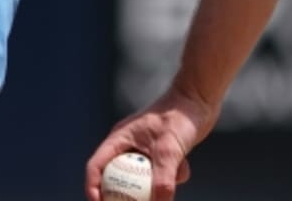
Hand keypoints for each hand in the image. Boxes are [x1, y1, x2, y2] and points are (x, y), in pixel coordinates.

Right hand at [84, 87, 210, 200]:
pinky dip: (173, 176)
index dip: (92, 187)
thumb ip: (163, 178)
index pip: (96, 166)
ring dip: (157, 184)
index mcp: (118, 139)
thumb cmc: (179, 117)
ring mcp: (143, 151)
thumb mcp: (169, 149)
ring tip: (175, 173)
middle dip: (124, 194)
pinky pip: (160, 175)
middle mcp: (127, 146)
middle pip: (116, 177)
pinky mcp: (160, 155)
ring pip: (142, 179)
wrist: (198, 101)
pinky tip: (185, 165)